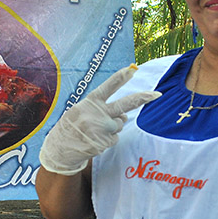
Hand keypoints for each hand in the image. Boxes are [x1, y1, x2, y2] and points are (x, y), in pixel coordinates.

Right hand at [38, 65, 160, 174]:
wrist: (60, 149)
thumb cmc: (72, 127)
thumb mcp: (80, 110)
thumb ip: (102, 109)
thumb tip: (124, 116)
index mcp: (91, 102)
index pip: (108, 87)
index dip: (120, 77)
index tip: (132, 69)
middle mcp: (98, 114)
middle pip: (125, 104)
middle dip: (143, 98)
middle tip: (158, 94)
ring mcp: (102, 129)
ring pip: (119, 125)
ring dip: (112, 127)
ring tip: (94, 130)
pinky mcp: (104, 142)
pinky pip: (115, 138)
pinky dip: (108, 139)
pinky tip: (94, 140)